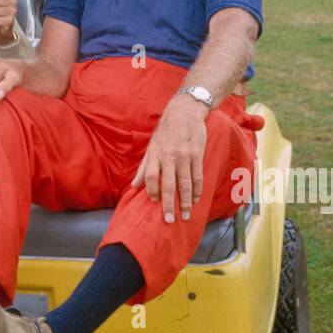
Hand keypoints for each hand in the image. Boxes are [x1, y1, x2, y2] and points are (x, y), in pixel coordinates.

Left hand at [131, 95, 207, 222]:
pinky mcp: (197, 154)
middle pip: (169, 184)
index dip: (151, 190)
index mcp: (156, 154)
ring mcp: (185, 155)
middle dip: (169, 204)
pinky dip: (198, 190)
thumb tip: (134, 187)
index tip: (154, 202)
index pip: (151, 176)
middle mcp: (169, 156)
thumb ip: (144, 168)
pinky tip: (196, 200)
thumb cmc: (165, 132)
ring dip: (186, 201)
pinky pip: (198, 176)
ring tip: (185, 215)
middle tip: (170, 220)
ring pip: (186, 183)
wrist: (184, 112)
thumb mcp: (151, 147)